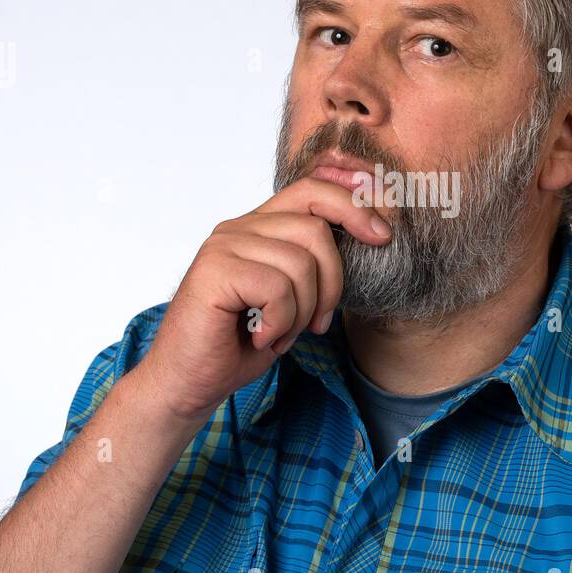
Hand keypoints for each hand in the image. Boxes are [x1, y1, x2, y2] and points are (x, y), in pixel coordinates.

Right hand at [135, 177, 392, 422]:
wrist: (190, 382)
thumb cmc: (241, 344)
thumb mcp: (292, 299)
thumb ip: (314, 264)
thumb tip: (371, 234)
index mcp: (259, 227)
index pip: (312, 190)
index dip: (352, 205)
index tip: (382, 236)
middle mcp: (239, 227)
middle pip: (316, 229)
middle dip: (332, 283)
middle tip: (317, 324)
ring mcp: (224, 245)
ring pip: (300, 263)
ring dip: (301, 312)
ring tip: (277, 333)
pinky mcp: (213, 269)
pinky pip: (277, 288)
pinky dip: (279, 322)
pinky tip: (258, 336)